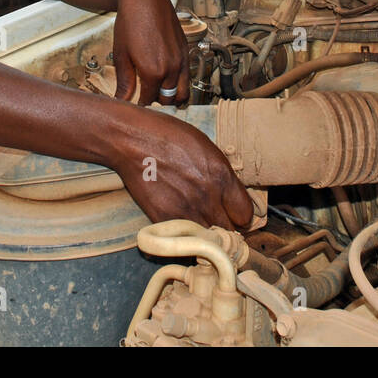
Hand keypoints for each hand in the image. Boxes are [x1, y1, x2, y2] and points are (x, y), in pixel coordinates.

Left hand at [112, 0, 188, 105]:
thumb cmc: (129, 24)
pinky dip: (178, 83)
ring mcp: (182, 60)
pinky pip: (187, 77)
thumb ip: (125, 82)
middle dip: (155, 100)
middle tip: (143, 95)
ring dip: (170, 94)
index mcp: (153, 72)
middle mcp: (171, 68)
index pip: (148, 101)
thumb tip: (121, 102)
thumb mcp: (121, 55)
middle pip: (167, 100)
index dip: (138, 104)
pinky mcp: (186, 51)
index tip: (132, 103)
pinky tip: (164, 76)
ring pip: (182, 92)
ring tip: (155, 88)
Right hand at [114, 108, 254, 229]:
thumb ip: (221, 173)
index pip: (245, 214)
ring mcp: (185, 211)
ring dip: (206, 236)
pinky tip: (180, 229)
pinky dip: (183, 239)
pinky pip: (182, 242)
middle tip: (216, 222)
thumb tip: (230, 193)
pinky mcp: (163, 220)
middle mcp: (207, 197)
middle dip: (226, 228)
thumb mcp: (205, 146)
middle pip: (230, 231)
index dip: (240, 215)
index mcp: (221, 175)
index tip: (233, 214)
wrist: (131, 140)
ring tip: (198, 226)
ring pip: (208, 240)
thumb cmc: (167, 135)